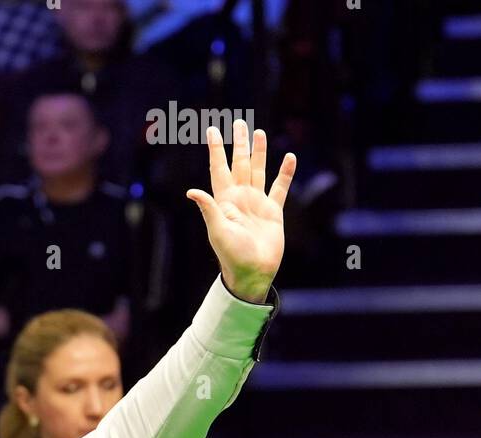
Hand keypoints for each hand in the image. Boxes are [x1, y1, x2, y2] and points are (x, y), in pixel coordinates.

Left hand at [186, 121, 295, 303]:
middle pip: (239, 164)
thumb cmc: (232, 256)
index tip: (211, 130)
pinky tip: (289, 158)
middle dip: (239, 143)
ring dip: (259, 152)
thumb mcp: (218, 231)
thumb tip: (191, 191)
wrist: (253, 273)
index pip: (219, 169)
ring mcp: (257, 203)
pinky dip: (285, 173)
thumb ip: (209, 209)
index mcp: (225, 201)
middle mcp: (240, 198)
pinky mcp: (273, 211)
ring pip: (258, 171)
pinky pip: (280, 188)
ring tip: (258, 132)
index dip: (216, 150)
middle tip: (238, 122)